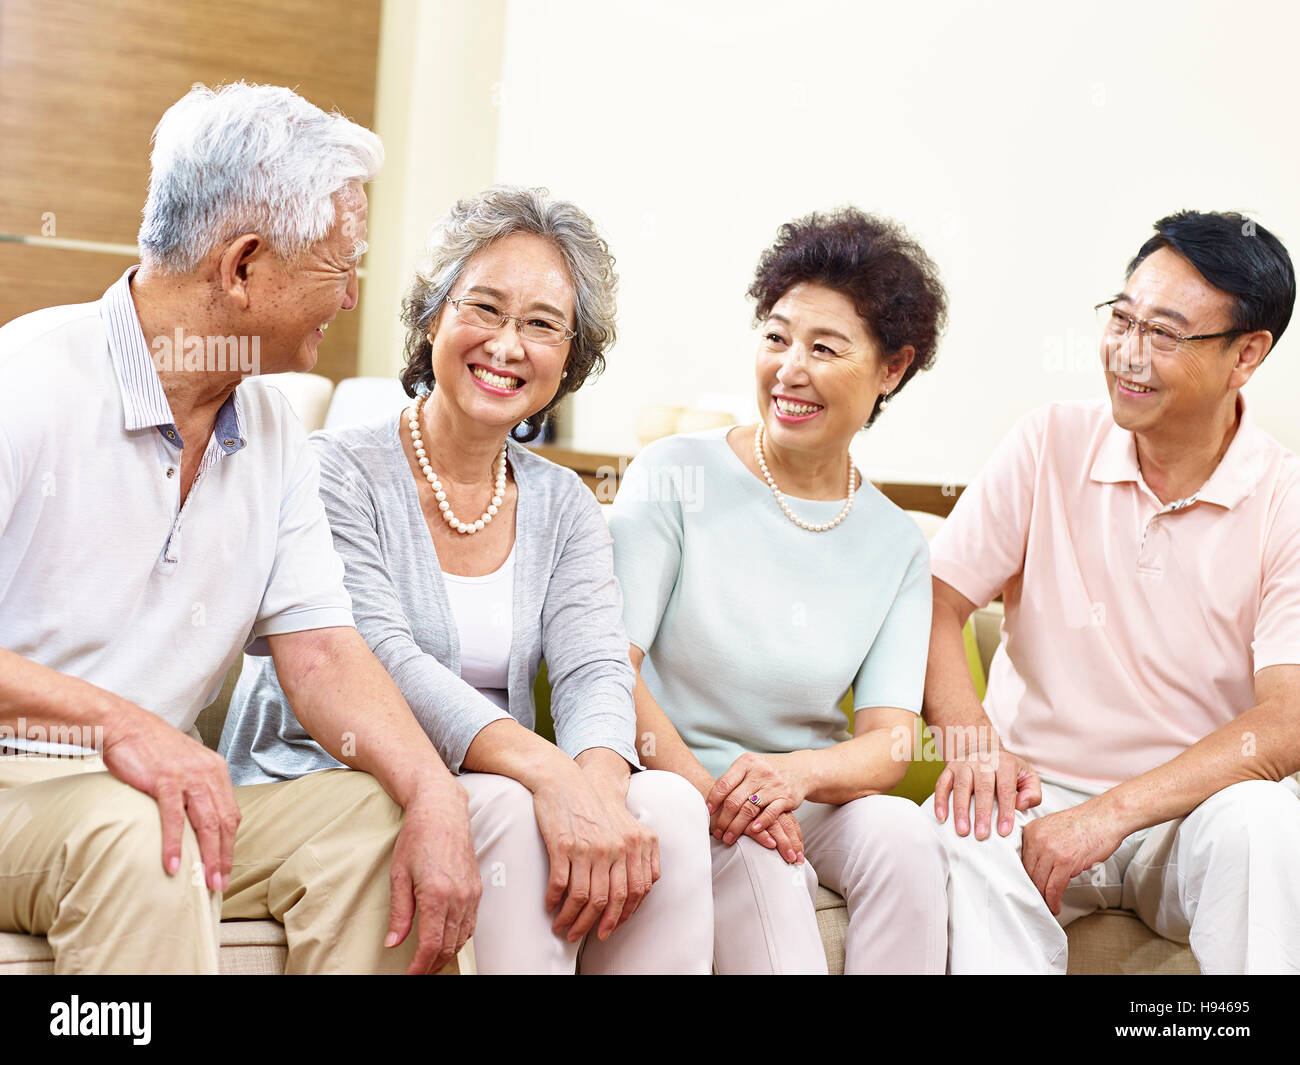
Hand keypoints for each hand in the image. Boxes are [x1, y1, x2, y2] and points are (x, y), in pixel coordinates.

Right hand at [101, 704, 240, 892]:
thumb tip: (199, 820)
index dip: (230, 843)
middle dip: (224, 856)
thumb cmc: (152, 749)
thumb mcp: (184, 766)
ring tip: (205, 882)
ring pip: (207, 823)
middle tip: (220, 884)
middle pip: (224, 822)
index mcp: (216, 770)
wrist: (126, 725)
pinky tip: (173, 864)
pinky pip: (174, 818)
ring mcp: (188, 776)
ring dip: (207, 856)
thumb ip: (196, 789)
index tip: (225, 868)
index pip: (232, 813)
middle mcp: (208, 773)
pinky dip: (175, 843)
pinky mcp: (166, 780)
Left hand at [384, 778, 480, 973]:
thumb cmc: (418, 836)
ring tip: (429, 963)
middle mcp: (458, 898)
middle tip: (416, 972)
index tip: (409, 976)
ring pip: (462, 939)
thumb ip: (399, 913)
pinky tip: (446, 941)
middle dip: (432, 966)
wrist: (443, 811)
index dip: (419, 968)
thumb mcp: (399, 874)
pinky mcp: (476, 889)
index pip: (430, 945)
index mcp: (436, 895)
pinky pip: (470, 924)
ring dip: (445, 955)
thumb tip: (393, 942)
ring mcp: (471, 894)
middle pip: (447, 946)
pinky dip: (458, 939)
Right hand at [532, 772, 655, 943]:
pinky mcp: (563, 845)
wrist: (564, 781)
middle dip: (597, 924)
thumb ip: (635, 854)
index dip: (623, 915)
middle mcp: (615, 847)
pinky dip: (554, 900)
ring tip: (561, 926)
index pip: (636, 890)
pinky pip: (561, 884)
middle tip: (583, 935)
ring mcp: (589, 847)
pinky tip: (550, 905)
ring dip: (572, 918)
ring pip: (584, 897)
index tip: (609, 928)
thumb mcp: (623, 827)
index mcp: (634, 844)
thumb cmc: (592, 807)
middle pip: (611, 899)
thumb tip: (638, 891)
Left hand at [706, 752, 808, 854]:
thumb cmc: (769, 770)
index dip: (714, 800)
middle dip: (723, 819)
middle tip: (717, 832)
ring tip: (728, 838)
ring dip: (737, 826)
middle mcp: (759, 772)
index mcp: (746, 763)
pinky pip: (771, 813)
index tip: (708, 813)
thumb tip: (710, 798)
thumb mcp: (751, 766)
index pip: (724, 783)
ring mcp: (774, 785)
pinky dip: (761, 823)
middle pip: (735, 800)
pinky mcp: (787, 797)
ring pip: (750, 809)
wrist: (801, 769)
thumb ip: (734, 779)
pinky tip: (752, 831)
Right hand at [933, 747, 1041, 838]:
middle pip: (982, 788)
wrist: (982, 748)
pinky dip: (940, 800)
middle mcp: (982, 761)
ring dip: (961, 810)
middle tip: (982, 835)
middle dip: (982, 813)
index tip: (1004, 831)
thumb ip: (1032, 792)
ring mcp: (964, 764)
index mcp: (1004, 763)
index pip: (1006, 789)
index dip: (1005, 811)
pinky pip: (942, 784)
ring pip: (961, 787)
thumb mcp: (1027, 776)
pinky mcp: (949, 768)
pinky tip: (942, 817)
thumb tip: (1021, 805)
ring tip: (963, 831)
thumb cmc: (1007, 770)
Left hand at [1021, 800, 1125, 914]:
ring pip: (1039, 882)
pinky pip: (1053, 887)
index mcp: (1032, 830)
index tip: (1028, 886)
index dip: (1025, 877)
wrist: (1106, 817)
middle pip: (1028, 873)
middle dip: (1033, 889)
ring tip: (1047, 906)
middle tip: (1037, 899)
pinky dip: (1053, 901)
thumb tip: (1036, 865)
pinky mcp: (1065, 862)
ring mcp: (1050, 850)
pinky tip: (1055, 906)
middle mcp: (1037, 839)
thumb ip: (1041, 844)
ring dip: (1043, 899)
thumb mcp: (1052, 827)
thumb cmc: (1086, 823)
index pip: (1021, 860)